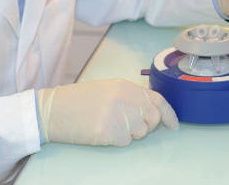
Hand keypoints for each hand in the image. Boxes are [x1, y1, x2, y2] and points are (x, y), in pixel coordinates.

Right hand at [37, 79, 178, 146]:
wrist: (54, 110)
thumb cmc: (78, 100)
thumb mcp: (108, 89)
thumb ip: (130, 96)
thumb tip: (150, 109)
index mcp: (125, 86)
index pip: (157, 100)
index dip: (169, 114)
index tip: (173, 125)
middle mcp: (125, 99)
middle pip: (152, 119)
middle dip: (146, 125)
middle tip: (128, 124)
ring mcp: (118, 116)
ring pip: (139, 132)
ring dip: (129, 133)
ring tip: (108, 123)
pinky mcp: (109, 132)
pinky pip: (124, 142)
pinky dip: (116, 140)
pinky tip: (101, 130)